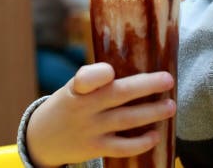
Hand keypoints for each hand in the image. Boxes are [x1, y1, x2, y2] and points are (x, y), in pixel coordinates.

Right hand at [25, 62, 175, 166]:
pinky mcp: (95, 148)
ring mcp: (90, 129)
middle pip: (118, 94)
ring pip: (126, 119)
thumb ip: (96, 80)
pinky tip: (155, 136)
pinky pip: (122, 147)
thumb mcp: (72, 88)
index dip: (100, 73)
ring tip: (171, 106)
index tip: (114, 70)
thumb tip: (137, 64)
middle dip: (146, 86)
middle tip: (168, 79)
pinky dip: (141, 143)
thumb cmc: (66, 106)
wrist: (41, 139)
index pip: (87, 77)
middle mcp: (84, 107)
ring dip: (152, 113)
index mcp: (77, 87)